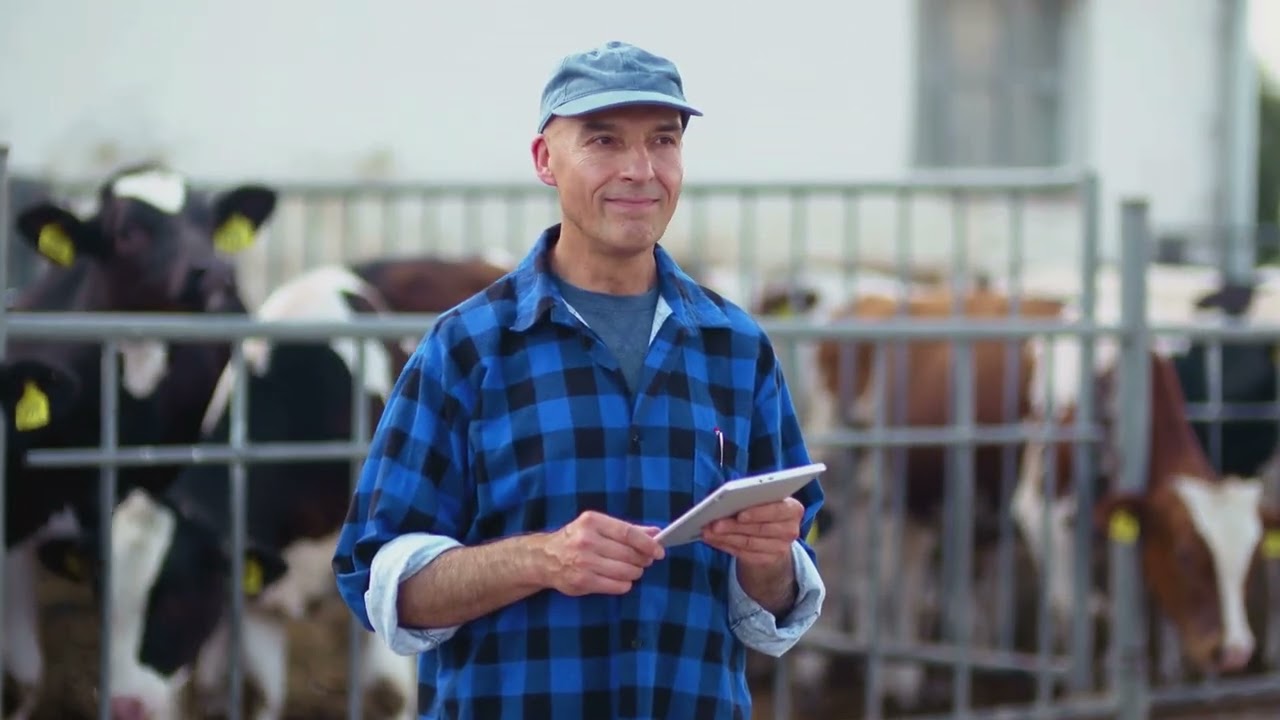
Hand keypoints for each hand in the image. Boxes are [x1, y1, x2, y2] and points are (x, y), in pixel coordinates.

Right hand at [541, 511, 665, 595]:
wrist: (544, 558)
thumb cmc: (576, 539)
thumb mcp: (597, 526)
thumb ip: (627, 529)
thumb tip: (655, 532)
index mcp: (592, 521)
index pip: (628, 533)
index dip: (647, 543)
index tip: (660, 550)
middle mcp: (586, 541)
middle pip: (629, 553)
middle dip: (643, 559)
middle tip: (645, 561)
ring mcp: (584, 562)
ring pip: (625, 571)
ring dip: (635, 572)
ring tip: (632, 569)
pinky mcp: (582, 581)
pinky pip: (617, 586)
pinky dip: (624, 584)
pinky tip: (619, 579)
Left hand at [701, 497, 803, 567]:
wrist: (774, 537)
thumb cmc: (765, 510)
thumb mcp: (764, 500)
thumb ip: (751, 497)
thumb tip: (727, 499)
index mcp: (793, 509)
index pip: (777, 510)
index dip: (758, 513)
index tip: (740, 514)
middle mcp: (790, 530)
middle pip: (759, 529)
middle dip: (733, 526)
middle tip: (713, 523)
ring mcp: (780, 548)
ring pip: (748, 543)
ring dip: (725, 537)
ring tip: (708, 531)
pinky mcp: (767, 560)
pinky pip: (743, 554)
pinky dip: (725, 545)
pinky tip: (713, 539)